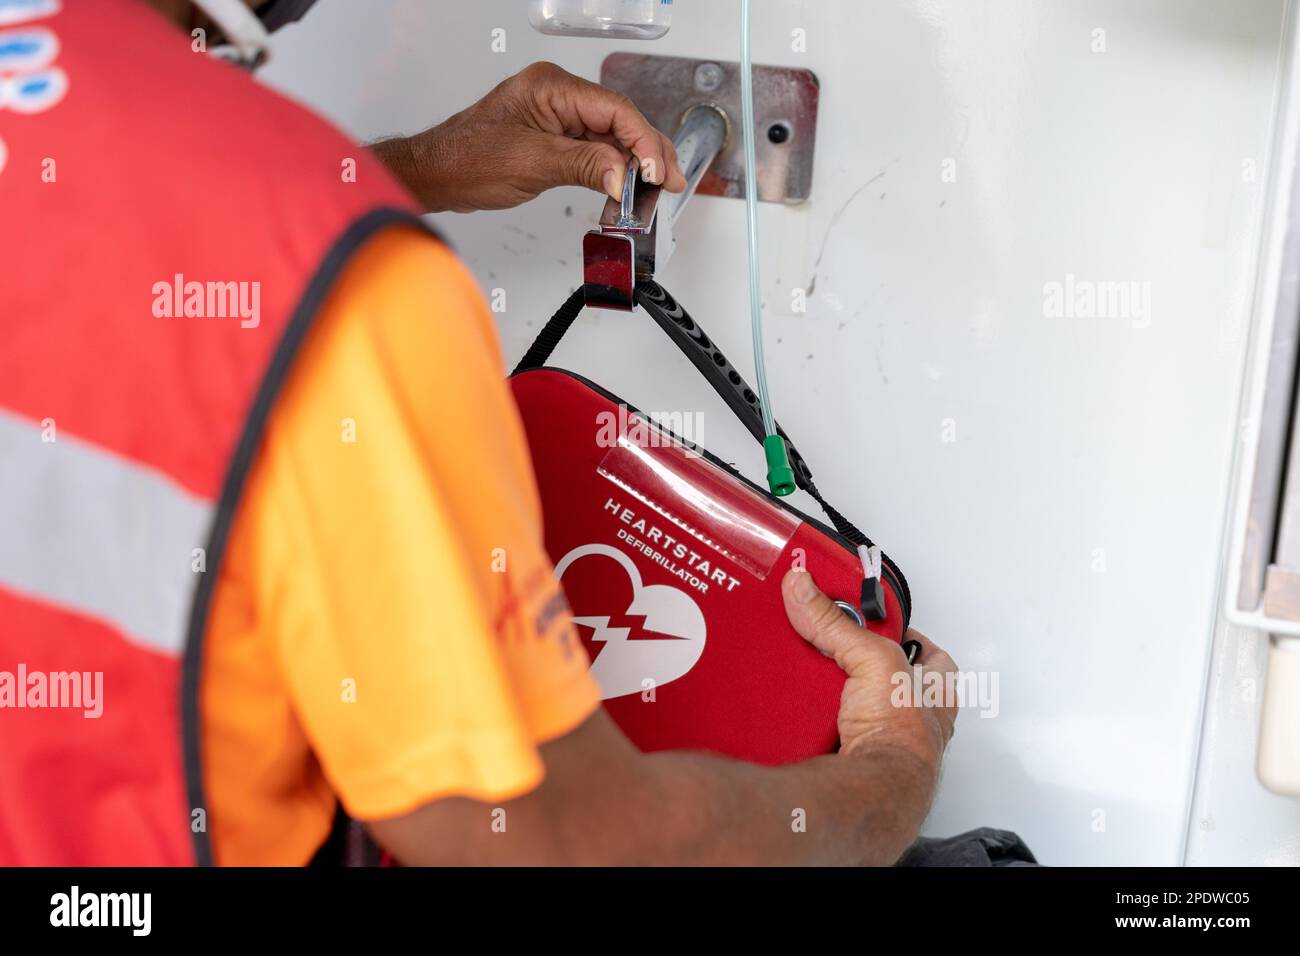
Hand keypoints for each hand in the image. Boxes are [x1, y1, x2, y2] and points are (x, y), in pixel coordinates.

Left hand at [372, 62, 687, 213]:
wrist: (436, 173)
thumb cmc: (467, 159)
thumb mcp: (532, 164)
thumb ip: (584, 165)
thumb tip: (624, 176)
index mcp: (551, 87)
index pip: (615, 109)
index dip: (643, 142)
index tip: (657, 172)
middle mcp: (558, 94)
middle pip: (620, 120)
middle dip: (647, 153)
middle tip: (667, 183)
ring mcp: (557, 114)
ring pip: (611, 137)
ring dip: (632, 166)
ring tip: (650, 192)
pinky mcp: (555, 135)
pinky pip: (594, 149)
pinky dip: (611, 170)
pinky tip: (623, 189)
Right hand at [781, 569, 957, 771]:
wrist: (870, 792)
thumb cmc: (901, 739)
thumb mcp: (875, 660)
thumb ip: (838, 623)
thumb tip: (807, 588)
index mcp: (936, 691)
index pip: (928, 652)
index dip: (903, 633)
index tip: (872, 615)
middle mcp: (911, 716)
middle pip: (883, 675)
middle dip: (857, 661)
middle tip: (829, 642)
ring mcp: (880, 737)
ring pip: (853, 701)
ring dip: (832, 692)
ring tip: (807, 672)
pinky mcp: (849, 753)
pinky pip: (826, 725)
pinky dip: (811, 716)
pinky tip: (796, 706)